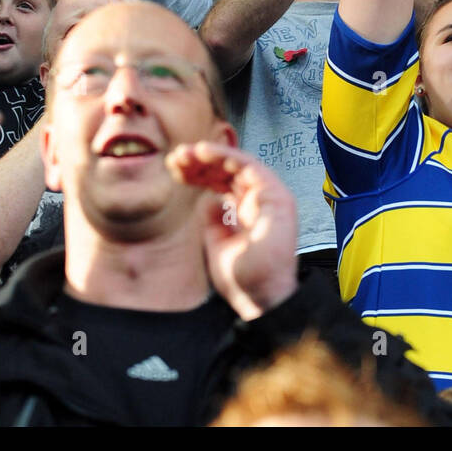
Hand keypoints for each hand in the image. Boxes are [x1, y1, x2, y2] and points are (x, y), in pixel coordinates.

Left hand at [167, 142, 298, 321]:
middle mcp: (258, 201)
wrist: (260, 297)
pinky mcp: (276, 197)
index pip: (222, 183)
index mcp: (245, 211)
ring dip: (212, 155)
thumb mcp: (217, 244)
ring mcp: (269, 198)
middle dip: (201, 162)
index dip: (199, 174)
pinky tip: (206, 153)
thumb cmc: (243, 279)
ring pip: (239, 164)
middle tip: (176, 158)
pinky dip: (229, 156)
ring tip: (187, 153)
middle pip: (228, 171)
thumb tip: (209, 199)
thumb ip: (214, 220)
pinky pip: (252, 168)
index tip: (175, 170)